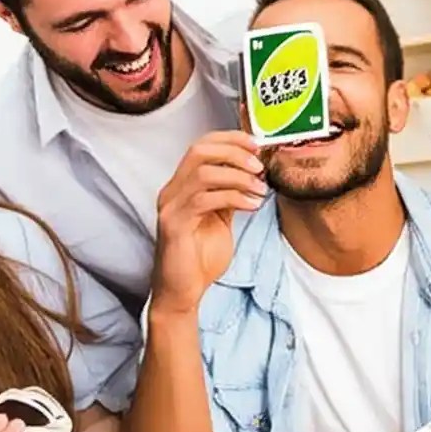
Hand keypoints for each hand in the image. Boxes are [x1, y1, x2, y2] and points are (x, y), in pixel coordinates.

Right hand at [152, 131, 266, 313]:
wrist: (183, 292)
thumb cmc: (200, 258)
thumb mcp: (221, 219)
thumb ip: (231, 194)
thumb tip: (254, 173)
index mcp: (182, 186)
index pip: (201, 146)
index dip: (229, 139)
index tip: (256, 144)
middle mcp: (172, 191)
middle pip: (199, 151)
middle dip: (233, 152)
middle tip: (259, 165)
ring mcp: (171, 207)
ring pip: (203, 173)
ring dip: (238, 177)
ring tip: (259, 190)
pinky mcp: (174, 225)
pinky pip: (204, 200)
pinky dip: (233, 198)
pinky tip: (252, 206)